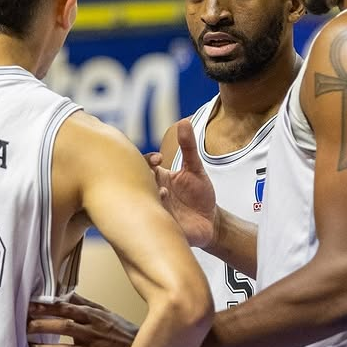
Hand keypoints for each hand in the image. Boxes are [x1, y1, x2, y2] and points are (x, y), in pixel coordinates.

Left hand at [28, 293, 135, 346]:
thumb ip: (85, 304)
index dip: (47, 307)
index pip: (67, 309)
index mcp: (95, 317)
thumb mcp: (107, 314)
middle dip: (41, 326)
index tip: (30, 306)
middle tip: (24, 326)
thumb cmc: (122, 334)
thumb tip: (66, 292)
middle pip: (63, 327)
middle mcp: (92, 333)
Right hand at [146, 119, 216, 247]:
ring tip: (164, 192)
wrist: (210, 221)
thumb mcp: (195, 168)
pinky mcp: (159, 224)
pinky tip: (166, 206)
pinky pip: (150, 219)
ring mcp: (154, 208)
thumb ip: (189, 146)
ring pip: (141, 200)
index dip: (146, 160)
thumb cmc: (200, 194)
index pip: (142, 165)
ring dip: (150, 194)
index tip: (159, 159)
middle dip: (142, 177)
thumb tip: (184, 121)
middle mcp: (152, 191)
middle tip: (153, 174)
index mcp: (157, 177)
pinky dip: (156, 212)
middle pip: (136, 182)